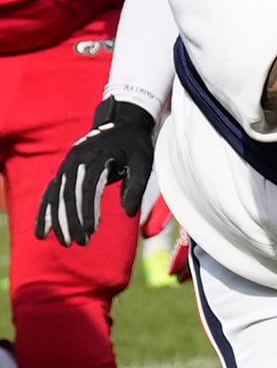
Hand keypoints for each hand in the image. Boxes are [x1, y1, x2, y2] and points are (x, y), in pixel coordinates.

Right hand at [36, 98, 154, 245]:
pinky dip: (45, 212)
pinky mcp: (63, 171)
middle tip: (78, 242)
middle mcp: (76, 161)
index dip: (87, 211)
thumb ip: (137, 186)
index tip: (89, 231)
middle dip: (71, 220)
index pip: (88, 189)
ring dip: (57, 220)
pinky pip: (50, 193)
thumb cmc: (135, 146)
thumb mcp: (143, 162)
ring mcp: (66, 165)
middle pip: (69, 194)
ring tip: (64, 241)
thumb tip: (130, 213)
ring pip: (56, 195)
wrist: (122, 124)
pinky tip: (42, 232)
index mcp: (96, 158)